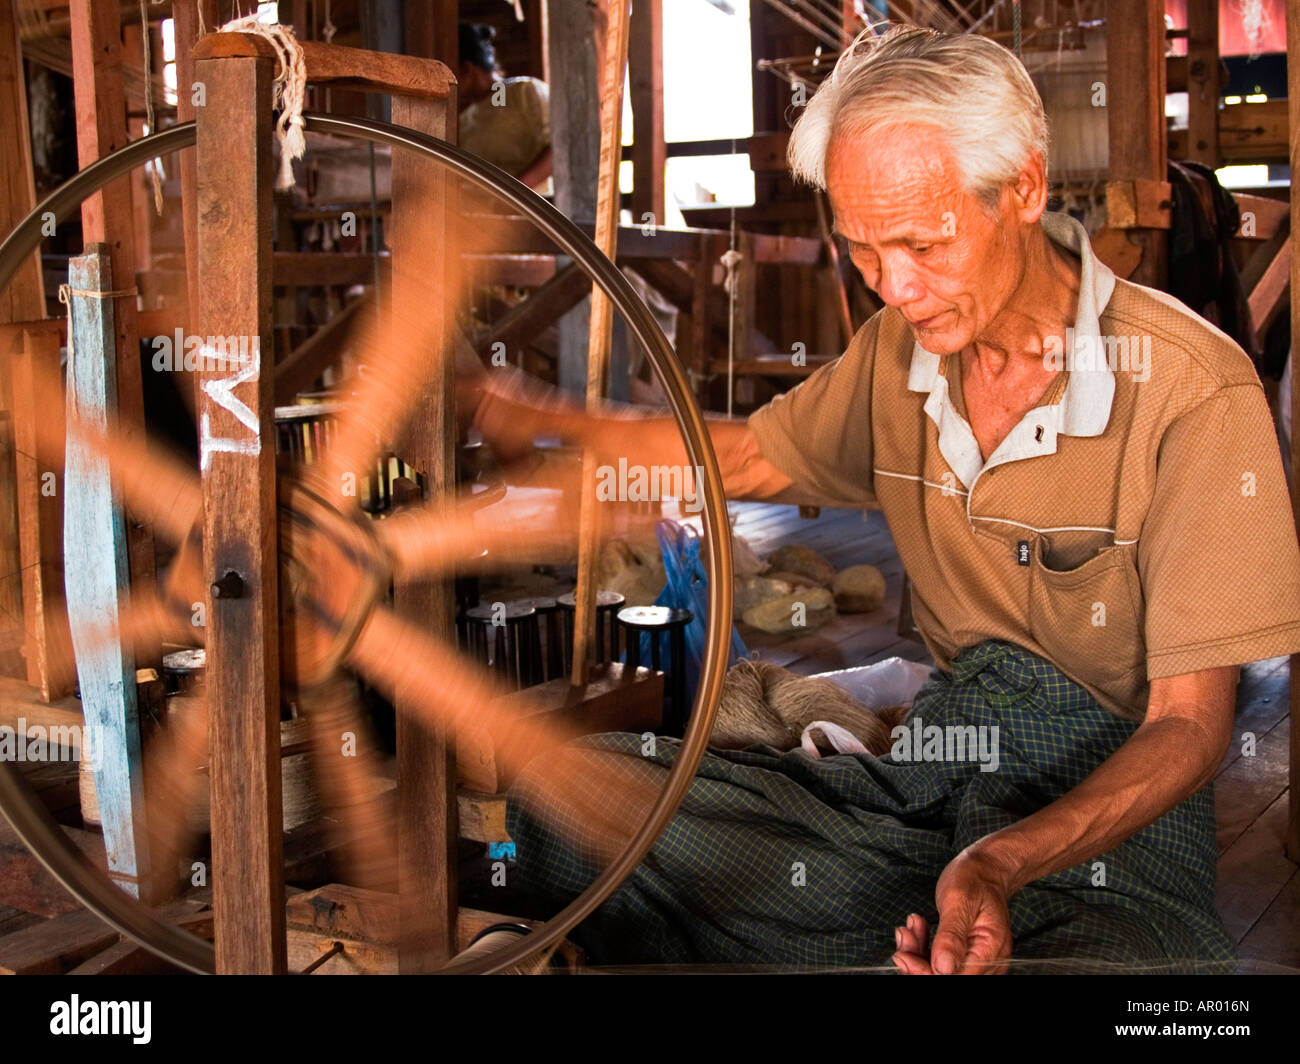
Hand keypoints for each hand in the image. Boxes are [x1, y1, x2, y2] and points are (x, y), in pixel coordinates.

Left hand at [892, 850, 1012, 973]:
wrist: (986, 871)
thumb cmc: (974, 879)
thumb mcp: (959, 900)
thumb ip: (951, 936)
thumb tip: (942, 968)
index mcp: (990, 951)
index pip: (956, 978)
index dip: (925, 972)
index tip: (903, 954)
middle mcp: (988, 963)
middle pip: (946, 978)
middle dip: (918, 962)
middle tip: (903, 935)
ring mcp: (978, 962)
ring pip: (940, 973)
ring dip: (918, 954)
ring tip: (909, 928)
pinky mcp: (966, 957)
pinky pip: (940, 963)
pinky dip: (923, 949)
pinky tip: (917, 929)